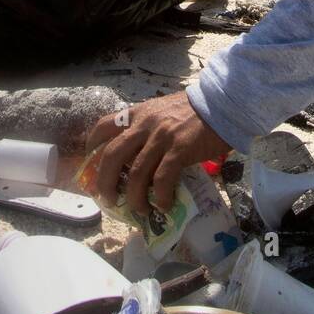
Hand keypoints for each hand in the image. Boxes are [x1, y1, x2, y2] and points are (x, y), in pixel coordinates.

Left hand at [85, 91, 229, 213]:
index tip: (92, 165)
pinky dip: (160, 196)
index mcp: (137, 114)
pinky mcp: (179, 150)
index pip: (103, 127)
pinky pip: (162, 179)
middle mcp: (144, 124)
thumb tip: (136, 159)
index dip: (92, 148)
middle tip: (109, 199)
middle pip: (112, 156)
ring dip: (134, 197)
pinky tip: (163, 205)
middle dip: (105, 182)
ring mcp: (161, 137)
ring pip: (136, 173)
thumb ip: (146, 128)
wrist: (222, 104)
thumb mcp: (160, 112)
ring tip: (140, 210)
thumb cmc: (193, 111)